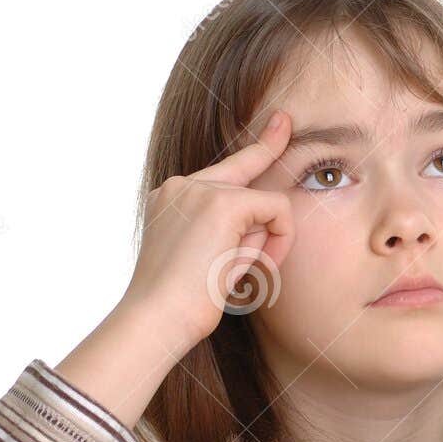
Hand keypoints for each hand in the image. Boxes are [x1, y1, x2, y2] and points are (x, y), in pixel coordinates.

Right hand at [117, 109, 295, 350]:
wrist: (156, 318)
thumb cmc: (181, 304)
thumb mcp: (206, 259)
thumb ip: (232, 232)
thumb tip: (269, 217)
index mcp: (173, 198)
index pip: (226, 168)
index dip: (260, 145)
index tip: (282, 123)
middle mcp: (183, 186)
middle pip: (249, 176)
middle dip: (272, 199)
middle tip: (286, 125)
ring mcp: (199, 190)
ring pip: (265, 202)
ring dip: (265, 242)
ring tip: (235, 273)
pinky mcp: (221, 203)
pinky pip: (276, 210)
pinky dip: (278, 241)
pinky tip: (254, 265)